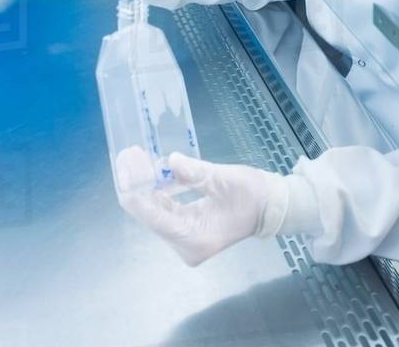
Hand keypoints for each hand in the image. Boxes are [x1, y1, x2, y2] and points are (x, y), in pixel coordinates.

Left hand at [114, 149, 288, 266]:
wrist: (272, 208)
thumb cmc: (253, 194)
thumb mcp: (224, 179)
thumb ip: (195, 172)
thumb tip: (171, 161)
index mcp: (194, 237)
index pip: (152, 215)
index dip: (134, 188)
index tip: (126, 162)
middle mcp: (184, 245)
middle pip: (148, 214)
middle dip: (136, 182)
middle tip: (129, 153)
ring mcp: (185, 240)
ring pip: (154, 211)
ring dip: (145, 184)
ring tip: (136, 156)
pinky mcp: (187, 230)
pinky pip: (164, 210)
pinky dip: (158, 191)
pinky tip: (153, 170)